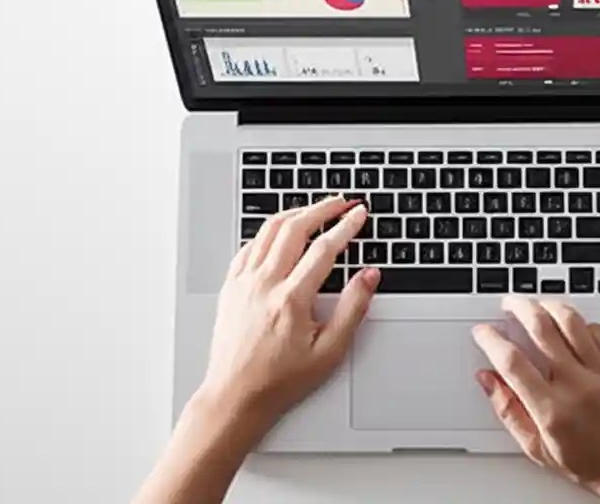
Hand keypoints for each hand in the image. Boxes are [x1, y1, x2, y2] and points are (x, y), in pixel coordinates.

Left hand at [197, 195, 379, 424]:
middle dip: (322, 208)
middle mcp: (264, 284)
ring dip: (295, 213)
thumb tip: (368, 277)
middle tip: (341, 202)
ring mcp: (243, 283)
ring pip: (269, 231)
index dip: (347, 226)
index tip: (359, 214)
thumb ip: (353, 309)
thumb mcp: (329, 351)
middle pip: (295, 228)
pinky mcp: (230, 288)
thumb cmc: (279, 381)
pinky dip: (268, 232)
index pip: (325, 248)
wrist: (235, 396)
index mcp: (291, 299)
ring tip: (314, 209)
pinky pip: (249, 246)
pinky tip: (279, 233)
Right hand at [472, 297, 599, 503]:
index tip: (484, 332)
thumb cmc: (592, 464)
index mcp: (551, 409)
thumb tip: (488, 381)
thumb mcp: (538, 448)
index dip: (492, 340)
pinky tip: (571, 324)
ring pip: (570, 321)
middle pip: (540, 328)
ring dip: (548, 304)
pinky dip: (580, 322)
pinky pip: (598, 330)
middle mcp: (576, 385)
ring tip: (537, 304)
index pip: (512, 361)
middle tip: (509, 304)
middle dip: (518, 308)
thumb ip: (509, 412)